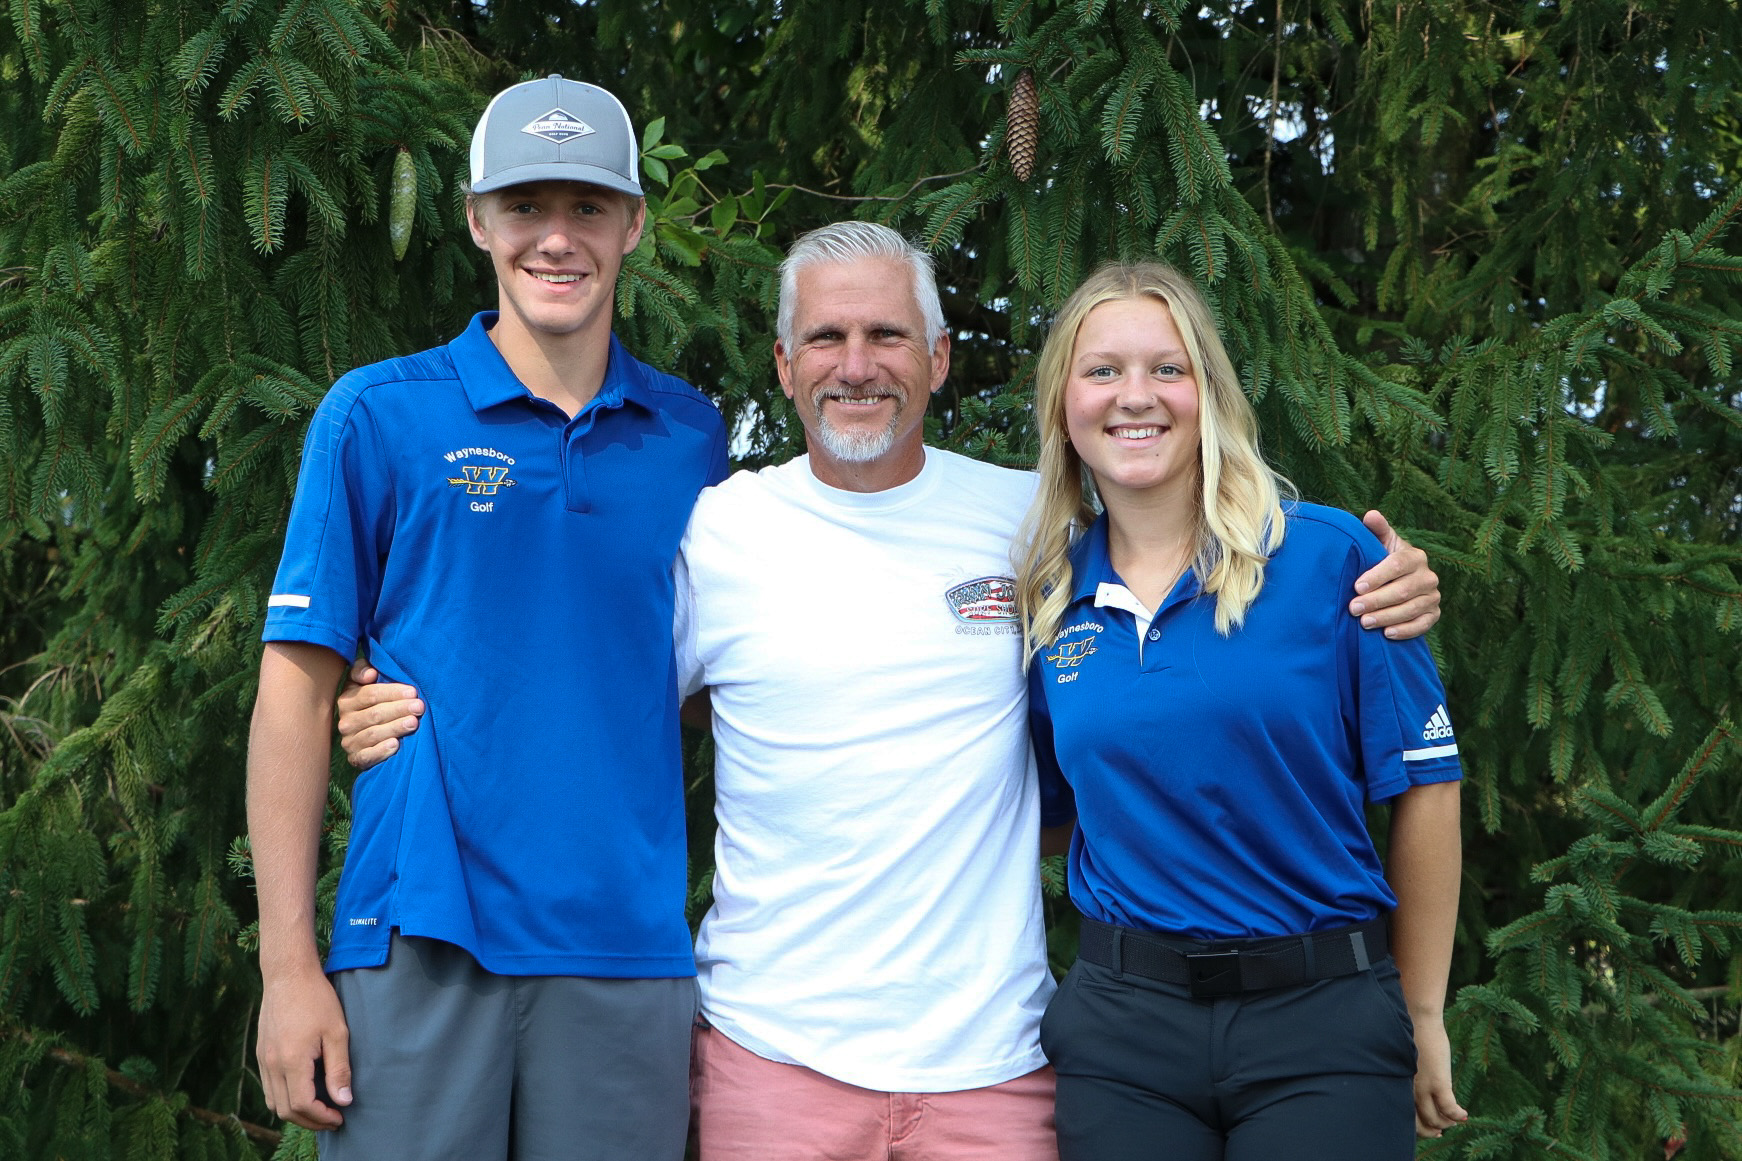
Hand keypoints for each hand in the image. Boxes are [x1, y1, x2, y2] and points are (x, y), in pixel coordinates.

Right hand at [257, 966, 352, 1130]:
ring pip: (273, 1102)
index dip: (321, 1117)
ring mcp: (263, 1060)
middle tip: (332, 1119)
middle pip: (285, 1110)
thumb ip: (339, 1069)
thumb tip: (343, 1101)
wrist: (288, 974)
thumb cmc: (316, 999)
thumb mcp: (337, 1032)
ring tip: (320, 1109)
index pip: (302, 1105)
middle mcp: (272, 1065)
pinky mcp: (261, 1053)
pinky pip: (269, 1087)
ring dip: (295, 1112)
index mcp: (291, 1061)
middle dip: (310, 1121)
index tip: (340, 1117)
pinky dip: (284, 1098)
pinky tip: (303, 1091)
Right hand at [336, 658, 422, 769]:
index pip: (369, 694)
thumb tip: (370, 673)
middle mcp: (345, 721)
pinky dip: (380, 751)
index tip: (413, 691)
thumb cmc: (374, 703)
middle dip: (399, 709)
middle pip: (374, 714)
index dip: (392, 692)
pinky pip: (365, 756)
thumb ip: (363, 670)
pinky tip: (395, 745)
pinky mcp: (355, 759)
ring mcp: (349, 741)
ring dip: (394, 728)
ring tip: (413, 723)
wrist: (368, 737)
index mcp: (347, 700)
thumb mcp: (365, 683)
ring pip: (372, 734)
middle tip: (419, 707)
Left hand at [1350, 511, 1440, 638]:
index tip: (1357, 586)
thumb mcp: (1380, 542)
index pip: (1397, 565)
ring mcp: (1433, 596)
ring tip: (1364, 623)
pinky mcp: (1433, 614)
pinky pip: (1423, 625)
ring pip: (1411, 609)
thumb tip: (1371, 515)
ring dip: (1387, 617)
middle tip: (1354, 609)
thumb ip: (1376, 530)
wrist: (1397, 581)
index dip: (1377, 576)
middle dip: (1376, 601)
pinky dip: (1405, 630)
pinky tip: (1387, 634)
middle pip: (1403, 590)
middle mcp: (1428, 576)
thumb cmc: (1382, 559)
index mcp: (1415, 556)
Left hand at [1410, 1012, 1467, 1137]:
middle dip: (1432, 1130)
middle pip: (1418, 1124)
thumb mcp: (1407, 1061)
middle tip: (1442, 1130)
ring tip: (1455, 1119)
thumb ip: (1409, 1075)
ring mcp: (1422, 1088)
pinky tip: (1464, 1115)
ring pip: (1435, 1120)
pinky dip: (1457, 1116)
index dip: (1418, 1127)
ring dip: (1447, 1123)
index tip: (1431, 1129)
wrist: (1417, 1019)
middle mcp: (1407, 1091)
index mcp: (1398, 1086)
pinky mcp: (1438, 1083)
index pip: (1405, 1116)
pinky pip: (1449, 1109)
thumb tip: (1417, 1082)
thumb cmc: (1411, 1036)